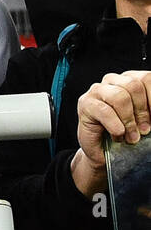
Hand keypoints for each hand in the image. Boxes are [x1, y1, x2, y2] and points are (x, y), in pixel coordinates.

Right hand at [73, 71, 150, 193]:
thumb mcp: (144, 120)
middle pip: (133, 85)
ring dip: (129, 120)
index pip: (146, 79)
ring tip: (131, 136)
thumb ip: (149, 112)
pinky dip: (115, 126)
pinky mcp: (85, 103)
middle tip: (144, 130)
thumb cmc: (126, 133)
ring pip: (119, 96)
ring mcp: (97, 90)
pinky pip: (104, 111)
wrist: (104, 151)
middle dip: (142, 111)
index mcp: (130, 80)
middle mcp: (113, 81)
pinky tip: (117, 135)